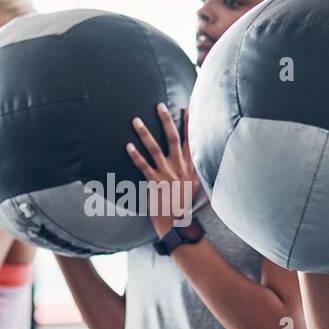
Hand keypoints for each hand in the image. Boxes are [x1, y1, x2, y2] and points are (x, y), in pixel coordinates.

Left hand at [126, 103, 201, 237]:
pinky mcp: (154, 183)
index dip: (189, 124)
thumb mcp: (199, 186)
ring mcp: (167, 175)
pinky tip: (128, 146)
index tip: (186, 108)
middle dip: (166, 120)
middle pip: (172, 138)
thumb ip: (198, 170)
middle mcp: (180, 168)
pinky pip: (143, 166)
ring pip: (155, 149)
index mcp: (192, 167)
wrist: (178, 223)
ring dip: (145, 133)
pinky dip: (135, 156)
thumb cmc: (186, 204)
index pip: (191, 140)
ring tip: (136, 121)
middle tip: (159, 105)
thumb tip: (200, 158)